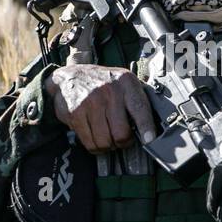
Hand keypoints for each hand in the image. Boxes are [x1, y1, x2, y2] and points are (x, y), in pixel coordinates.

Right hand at [44, 64, 158, 153]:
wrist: (71, 76)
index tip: (149, 139)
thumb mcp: (123, 84)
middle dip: (122, 142)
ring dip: (107, 145)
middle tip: (121, 138)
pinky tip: (95, 136)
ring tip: (107, 136)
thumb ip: (137, 102)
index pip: (140, 108)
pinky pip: (90, 142)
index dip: (146, 127)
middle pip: (121, 133)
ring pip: (105, 141)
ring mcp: (91, 102)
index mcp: (126, 82)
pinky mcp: (76, 113)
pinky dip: (94, 145)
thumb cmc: (102, 84)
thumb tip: (151, 129)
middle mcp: (109, 91)